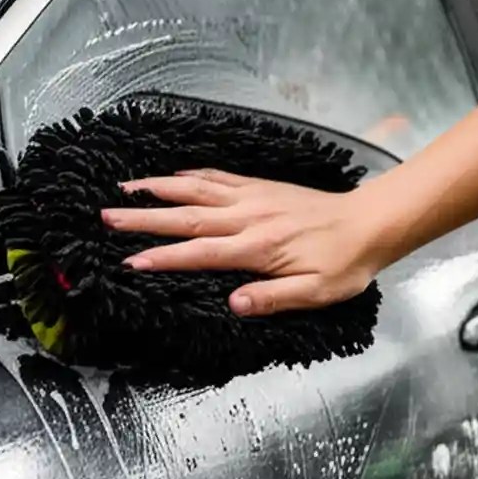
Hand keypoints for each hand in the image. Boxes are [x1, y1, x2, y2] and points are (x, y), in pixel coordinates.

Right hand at [100, 169, 387, 316]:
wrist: (371, 222)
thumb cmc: (345, 263)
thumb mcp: (317, 291)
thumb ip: (274, 298)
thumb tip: (234, 304)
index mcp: (257, 248)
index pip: (199, 253)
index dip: (162, 258)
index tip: (129, 261)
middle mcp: (247, 218)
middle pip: (185, 217)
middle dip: (143, 218)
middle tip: (106, 216)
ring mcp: (251, 198)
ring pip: (195, 190)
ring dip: (157, 189)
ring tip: (125, 189)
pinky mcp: (258, 187)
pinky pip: (217, 177)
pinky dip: (190, 175)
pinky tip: (171, 176)